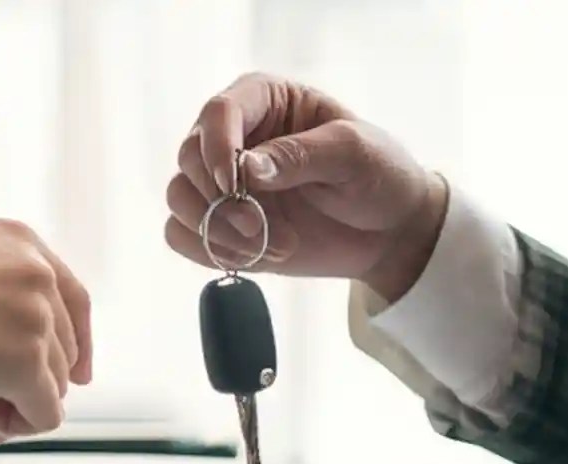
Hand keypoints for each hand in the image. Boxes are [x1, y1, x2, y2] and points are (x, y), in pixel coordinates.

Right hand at [0, 218, 91, 443]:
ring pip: (54, 387)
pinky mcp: (28, 362)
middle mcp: (39, 272)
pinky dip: (18, 426)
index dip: (78, 345)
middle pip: (64, 350)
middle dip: (24, 382)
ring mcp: (38, 317)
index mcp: (21, 241)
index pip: (74, 299)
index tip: (78, 377)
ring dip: (11, 404)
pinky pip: (46, 415)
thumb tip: (33, 371)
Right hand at [165, 73, 448, 301]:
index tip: (234, 183)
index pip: (219, 111)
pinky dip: (209, 251)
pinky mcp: (220, 224)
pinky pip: (182, 236)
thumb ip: (299, 155)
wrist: (388, 232)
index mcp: (265, 101)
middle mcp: (233, 137)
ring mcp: (222, 183)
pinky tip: (254, 258)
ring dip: (215, 230)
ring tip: (266, 248)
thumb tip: (246, 168)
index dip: (217, 146)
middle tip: (259, 229)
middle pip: (189, 158)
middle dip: (218, 200)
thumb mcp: (353, 154)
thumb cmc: (379, 176)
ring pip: (179, 199)